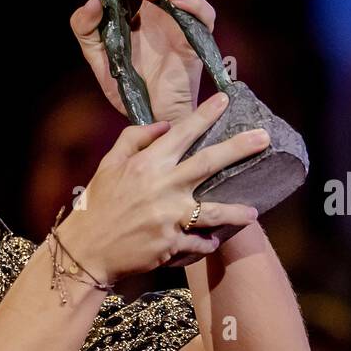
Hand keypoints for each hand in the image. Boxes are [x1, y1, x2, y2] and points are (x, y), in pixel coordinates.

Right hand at [59, 93, 265, 284]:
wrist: (86, 250)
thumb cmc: (97, 205)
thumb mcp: (108, 165)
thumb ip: (134, 139)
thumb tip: (164, 126)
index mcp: (147, 164)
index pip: (182, 133)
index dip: (205, 115)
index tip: (225, 100)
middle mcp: (162, 187)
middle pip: (209, 163)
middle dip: (239, 148)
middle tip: (264, 138)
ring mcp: (168, 217)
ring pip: (213, 211)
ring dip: (236, 211)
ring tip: (253, 213)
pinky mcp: (170, 244)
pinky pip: (197, 242)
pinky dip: (206, 243)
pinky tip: (213, 241)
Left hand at [70, 0, 215, 122]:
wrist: (146, 114)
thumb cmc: (128, 85)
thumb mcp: (97, 54)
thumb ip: (86, 28)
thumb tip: (92, 1)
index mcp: (148, 3)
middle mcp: (169, 7)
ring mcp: (185, 21)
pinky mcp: (197, 40)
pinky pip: (205, 11)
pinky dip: (191, 0)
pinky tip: (172, 1)